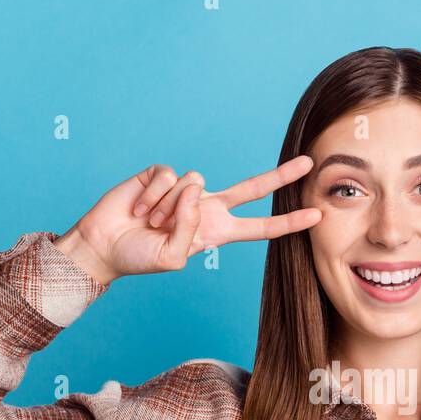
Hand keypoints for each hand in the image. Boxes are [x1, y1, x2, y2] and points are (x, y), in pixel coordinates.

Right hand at [55, 156, 321, 284]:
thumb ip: (191, 228)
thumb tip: (196, 191)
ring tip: (151, 223)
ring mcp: (186, 190)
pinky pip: (169, 177)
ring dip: (169, 209)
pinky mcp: (162, 175)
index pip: (259, 227)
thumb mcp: (172, 257)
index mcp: (217, 232)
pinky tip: (140, 209)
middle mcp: (207, 207)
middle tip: (308, 162)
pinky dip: (153, 196)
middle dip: (281, 176)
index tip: (316, 216)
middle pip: (252, 189)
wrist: (104, 244)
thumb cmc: (139, 257)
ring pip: (195, 184)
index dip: (287, 222)